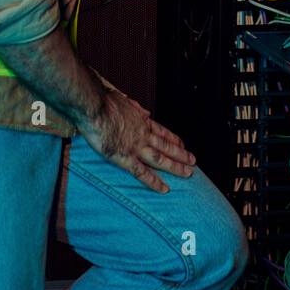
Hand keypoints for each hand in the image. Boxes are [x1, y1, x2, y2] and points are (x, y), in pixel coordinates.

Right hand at [77, 90, 196, 192]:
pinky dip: (154, 182)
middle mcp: (143, 135)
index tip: (182, 144)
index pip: (162, 132)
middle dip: (181, 154)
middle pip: (166, 146)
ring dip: (175, 167)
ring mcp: (136, 147)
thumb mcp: (124, 100)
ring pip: (160, 159)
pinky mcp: (125, 158)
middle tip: (193, 161)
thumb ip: (135, 107)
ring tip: (188, 173)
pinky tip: (164, 189)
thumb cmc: (105, 101)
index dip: (173, 139)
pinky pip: (142, 173)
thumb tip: (145, 111)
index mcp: (141, 121)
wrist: (96, 108)